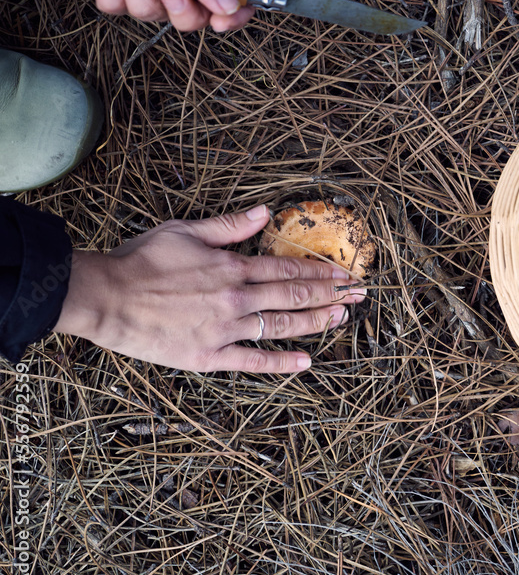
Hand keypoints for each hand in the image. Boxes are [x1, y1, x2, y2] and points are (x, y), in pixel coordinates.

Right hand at [54, 206, 366, 372]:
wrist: (104, 297)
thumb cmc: (141, 261)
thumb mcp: (185, 231)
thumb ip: (230, 225)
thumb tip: (265, 211)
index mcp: (233, 267)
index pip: (289, 270)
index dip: (321, 272)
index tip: (344, 274)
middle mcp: (237, 298)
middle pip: (295, 297)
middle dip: (331, 295)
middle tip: (359, 295)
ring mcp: (226, 329)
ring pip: (283, 327)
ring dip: (317, 323)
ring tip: (342, 318)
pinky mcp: (210, 356)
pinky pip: (253, 361)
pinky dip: (282, 363)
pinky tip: (306, 362)